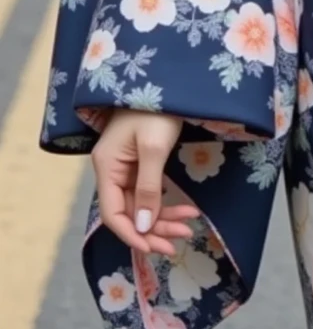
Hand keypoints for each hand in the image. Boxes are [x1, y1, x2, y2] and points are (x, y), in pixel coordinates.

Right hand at [92, 111, 199, 256]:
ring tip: (190, 227)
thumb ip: (147, 189)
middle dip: (154, 229)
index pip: (111, 213)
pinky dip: (165, 203)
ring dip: (163, 219)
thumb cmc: (156, 109)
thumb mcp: (154, 148)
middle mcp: (112, 171)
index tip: (155, 248)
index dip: (131, 234)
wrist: (168, 80)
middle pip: (128, 212)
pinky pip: (148, 192)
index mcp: (106, 167)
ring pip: (140, 205)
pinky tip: (184, 210)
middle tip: (182, 239)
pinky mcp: (140, 163)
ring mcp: (126, 167)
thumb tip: (142, 227)